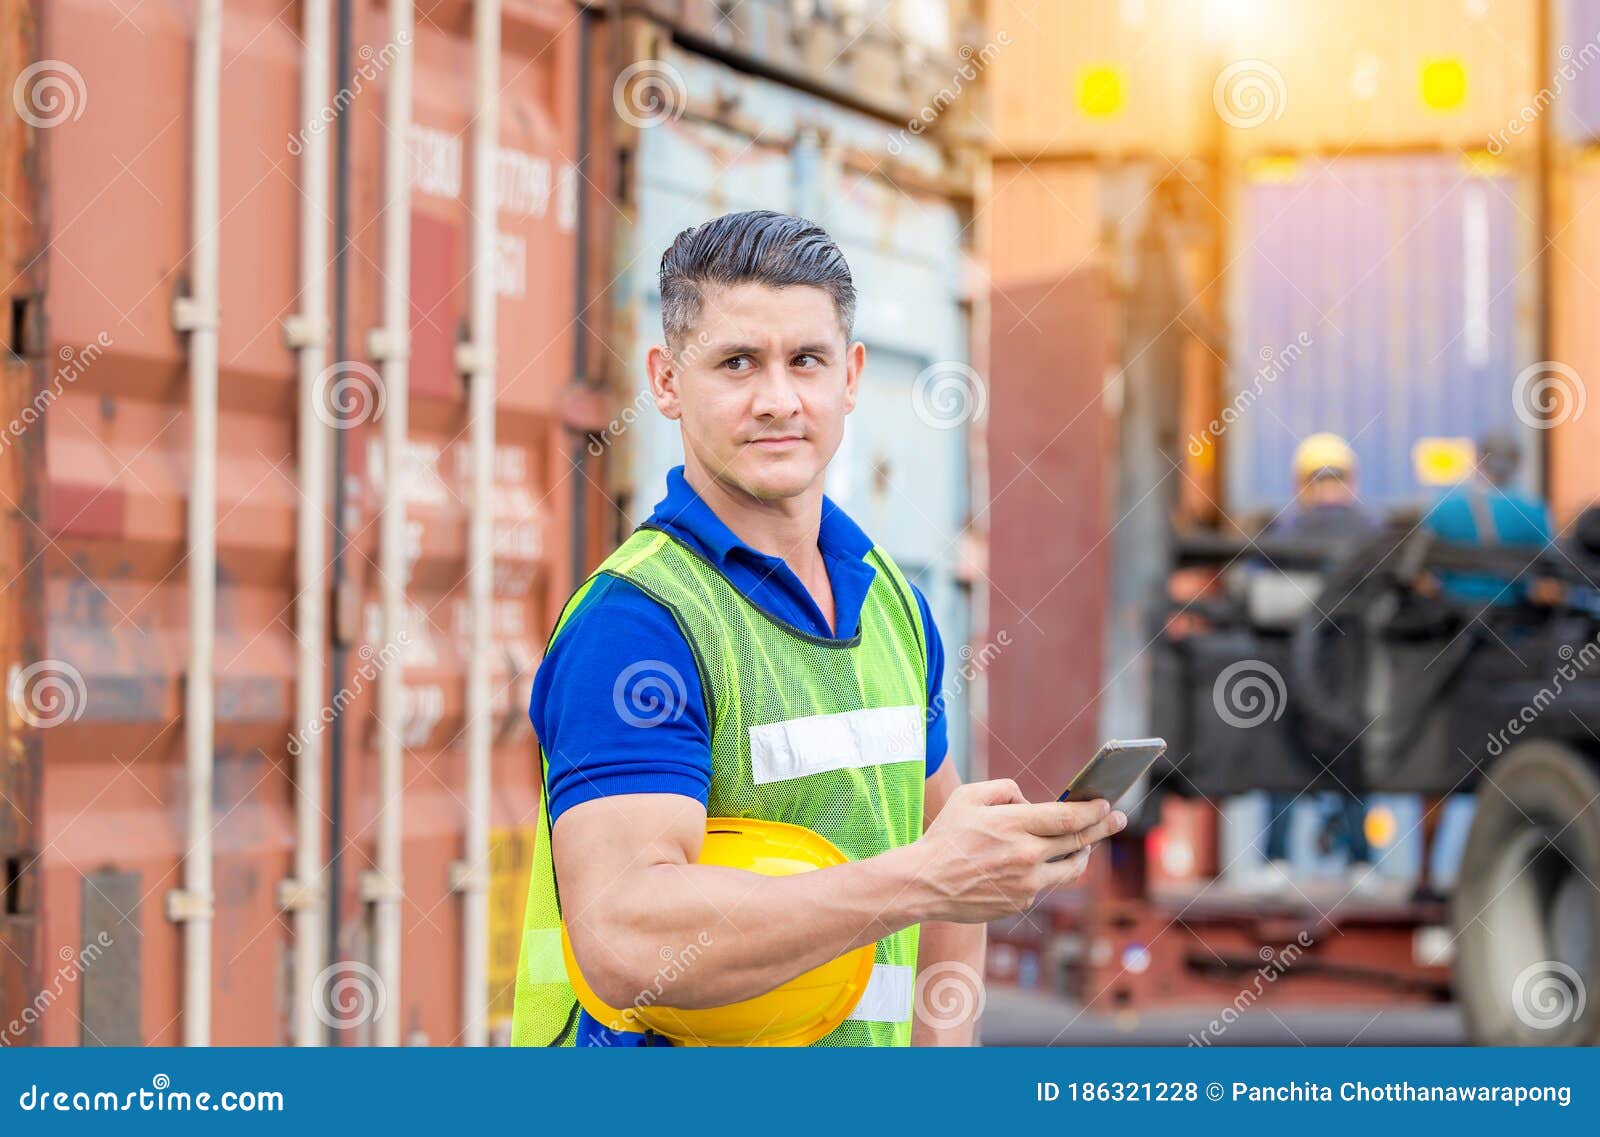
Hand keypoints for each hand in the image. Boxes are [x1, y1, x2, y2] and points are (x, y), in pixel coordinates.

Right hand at [906, 778, 1125, 923]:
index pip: (1068, 817)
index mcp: (1014, 825)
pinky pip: (1045, 884)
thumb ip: (1005, 789)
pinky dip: (1046, 871)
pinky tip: (1038, 863)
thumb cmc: (945, 835)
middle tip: (1117, 818)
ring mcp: (1026, 883)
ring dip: (1082, 854)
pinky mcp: (1021, 902)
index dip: (1092, 810)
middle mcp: (1026, 855)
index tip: (1106, 804)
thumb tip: (1030, 801)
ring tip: (1085, 845)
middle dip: (1103, 827)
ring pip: (1070, 869)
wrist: (925, 883)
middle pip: (1078, 841)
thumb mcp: (969, 797)